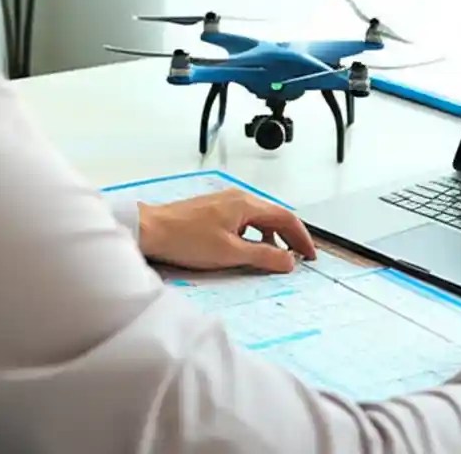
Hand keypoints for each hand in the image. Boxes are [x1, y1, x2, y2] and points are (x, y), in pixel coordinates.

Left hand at [138, 189, 318, 273]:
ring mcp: (225, 204)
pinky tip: (249, 250)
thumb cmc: (184, 238)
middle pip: (274, 217)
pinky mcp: (214, 212)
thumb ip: (263, 256)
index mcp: (246, 204)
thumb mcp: (230, 252)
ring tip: (275, 258)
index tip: (310, 255)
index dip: (301, 237)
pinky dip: (255, 236)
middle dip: (290, 238)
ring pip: (259, 219)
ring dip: (272, 238)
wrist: (150, 230)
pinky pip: (245, 221)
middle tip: (299, 258)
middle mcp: (238, 199)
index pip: (286, 218)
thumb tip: (288, 261)